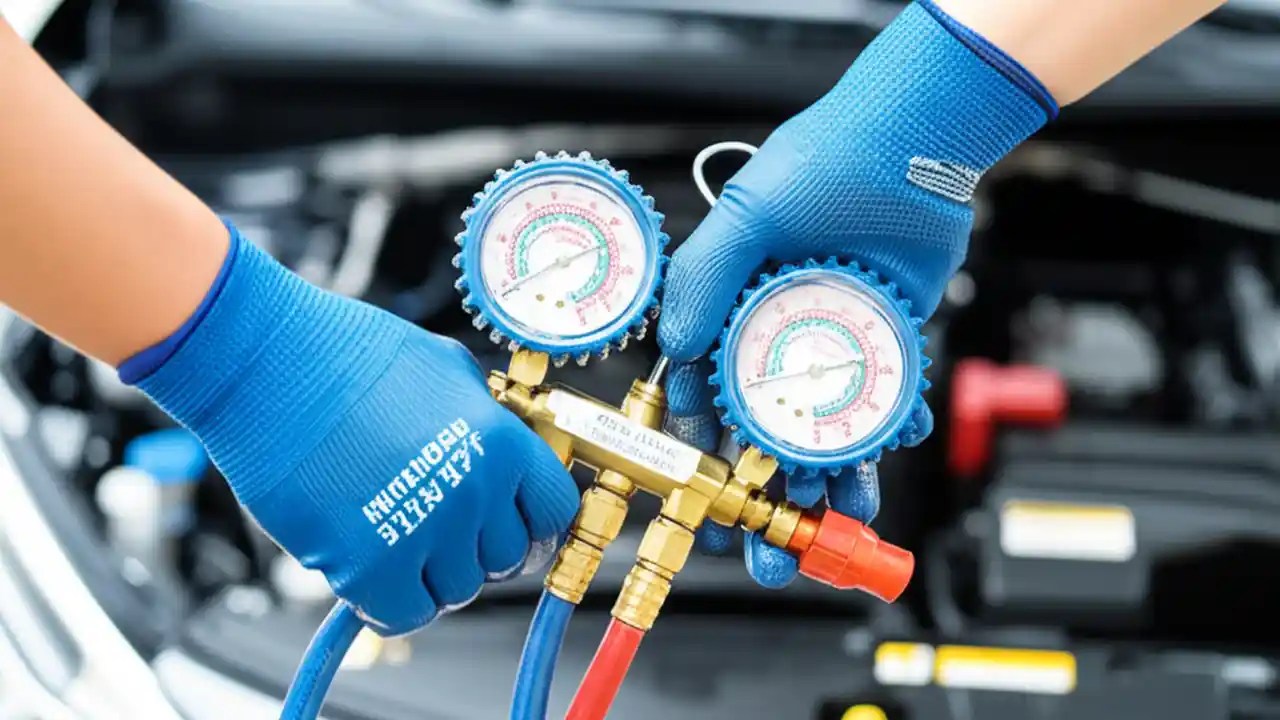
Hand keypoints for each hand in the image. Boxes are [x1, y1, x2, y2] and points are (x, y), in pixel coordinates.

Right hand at [128, 226, 578, 634]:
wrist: (268, 364)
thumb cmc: (347, 352)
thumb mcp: (446, 367)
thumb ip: (487, 415)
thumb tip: (505, 442)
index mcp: (499, 442)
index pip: (555, 513)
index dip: (537, 527)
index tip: (520, 531)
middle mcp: (472, 492)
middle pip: (504, 559)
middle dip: (477, 549)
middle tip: (442, 530)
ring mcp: (422, 532)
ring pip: (456, 591)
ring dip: (431, 574)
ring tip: (398, 536)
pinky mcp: (367, 565)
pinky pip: (403, 615)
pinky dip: (391, 603)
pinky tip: (372, 570)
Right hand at [657, 1, 1050, 586]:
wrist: (914, 141)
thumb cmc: (824, 160)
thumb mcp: (749, 212)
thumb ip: (706, 275)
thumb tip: (677, 346)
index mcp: (732, 307)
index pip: (702, 389)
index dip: (701, 445)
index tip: (705, 490)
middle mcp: (778, 333)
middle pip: (761, 430)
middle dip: (760, 493)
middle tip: (760, 549)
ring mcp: (834, 342)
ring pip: (825, 430)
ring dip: (827, 482)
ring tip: (830, 531)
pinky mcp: (885, 342)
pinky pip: (884, 403)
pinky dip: (889, 433)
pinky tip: (890, 455)